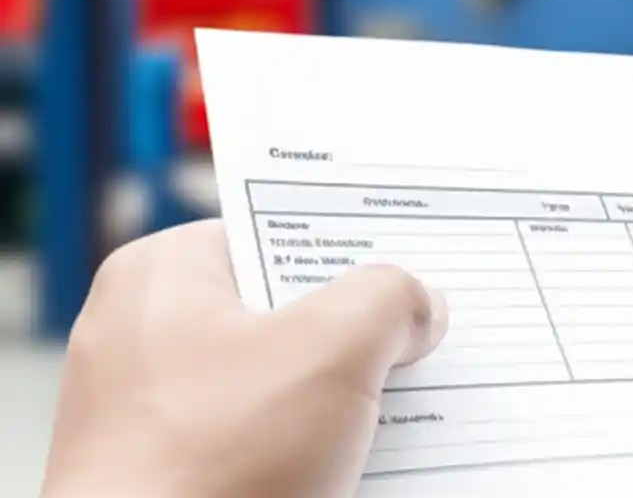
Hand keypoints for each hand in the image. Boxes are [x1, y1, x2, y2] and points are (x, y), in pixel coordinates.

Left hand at [40, 220, 448, 497]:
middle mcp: (146, 333)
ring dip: (343, 398)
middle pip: (286, 309)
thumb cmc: (210, 467)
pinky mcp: (173, 468)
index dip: (354, 251)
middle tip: (416, 345)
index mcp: (163, 274)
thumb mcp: (333, 349)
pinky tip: (354, 463)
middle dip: (359, 332)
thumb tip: (417, 306)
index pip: (281, 231)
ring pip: (279, 380)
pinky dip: (309, 446)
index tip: (412, 270)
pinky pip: (261, 436)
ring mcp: (154, 407)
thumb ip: (390, 298)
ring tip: (393, 414)